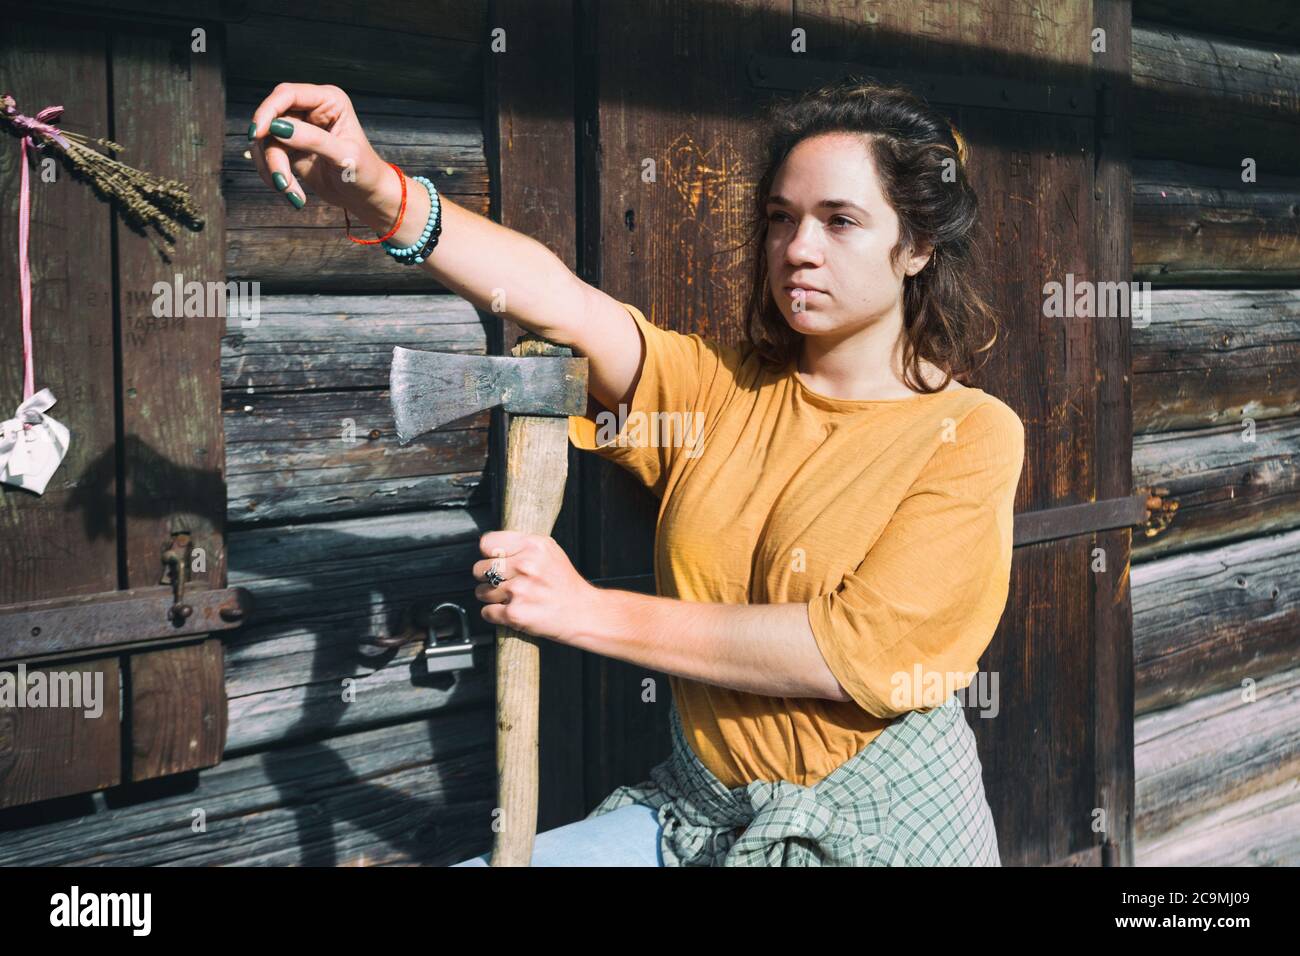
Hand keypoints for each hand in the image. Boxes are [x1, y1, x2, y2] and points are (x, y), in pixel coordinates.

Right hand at [247, 82, 392, 220]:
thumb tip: (278, 128)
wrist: (366, 197)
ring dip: (273, 168)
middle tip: (280, 179)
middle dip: (271, 151)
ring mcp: (298, 129)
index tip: (257, 133)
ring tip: (290, 191)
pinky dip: (274, 176)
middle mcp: (310, 109)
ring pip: (265, 141)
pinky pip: (267, 156)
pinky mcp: (290, 148)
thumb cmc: (365, 173)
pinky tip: (293, 194)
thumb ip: (313, 139)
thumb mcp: (344, 156)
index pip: (287, 94)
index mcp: (328, 101)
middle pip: (271, 119)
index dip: (268, 110)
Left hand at [472, 531, 597, 643]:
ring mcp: (519, 590)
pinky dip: (495, 614)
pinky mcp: (515, 614)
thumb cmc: (565, 583)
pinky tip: (511, 609)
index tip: (496, 560)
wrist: (582, 612)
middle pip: (479, 568)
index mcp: (533, 545)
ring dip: (491, 597)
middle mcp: (525, 565)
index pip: (486, 544)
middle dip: (487, 577)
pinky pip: (486, 612)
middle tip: (503, 581)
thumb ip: (521, 545)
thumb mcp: (549, 551)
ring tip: (510, 597)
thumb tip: (492, 547)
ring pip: (481, 592)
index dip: (489, 554)